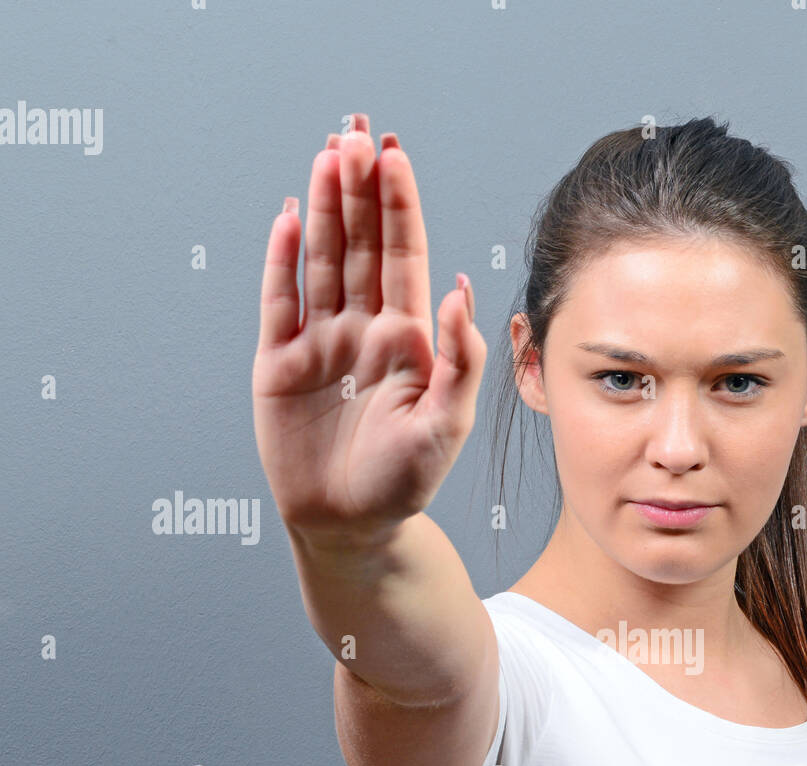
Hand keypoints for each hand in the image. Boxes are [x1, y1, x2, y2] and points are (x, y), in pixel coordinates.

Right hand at [252, 113, 487, 537]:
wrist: (349, 526)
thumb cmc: (405, 481)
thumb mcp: (446, 424)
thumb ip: (461, 361)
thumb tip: (463, 292)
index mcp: (408, 340)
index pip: (404, 258)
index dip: (399, 207)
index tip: (396, 157)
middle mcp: (364, 330)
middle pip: (360, 246)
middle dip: (360, 190)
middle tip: (357, 134)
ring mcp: (320, 342)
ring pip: (321, 261)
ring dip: (322, 208)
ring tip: (326, 155)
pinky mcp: (279, 362)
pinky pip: (280, 300)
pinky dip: (282, 259)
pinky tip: (288, 216)